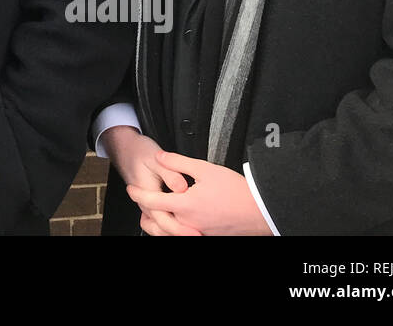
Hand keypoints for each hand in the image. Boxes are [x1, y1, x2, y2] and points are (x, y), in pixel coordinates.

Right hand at [103, 127, 197, 234]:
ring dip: (174, 231)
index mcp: (147, 194)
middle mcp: (146, 203)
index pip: (163, 219)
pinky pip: (160, 223)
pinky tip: (184, 225)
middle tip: (198, 234)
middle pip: (162, 228)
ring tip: (192, 231)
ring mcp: (148, 206)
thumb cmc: (139, 152)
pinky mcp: (152, 205)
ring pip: (160, 228)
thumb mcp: (155, 158)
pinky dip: (171, 227)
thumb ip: (170, 174)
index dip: (180, 228)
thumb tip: (182, 187)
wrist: (126, 148)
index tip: (195, 231)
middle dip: (180, 233)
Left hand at [126, 151, 272, 235]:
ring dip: (159, 225)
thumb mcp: (205, 169)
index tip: (131, 189)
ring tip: (153, 213)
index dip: (138, 194)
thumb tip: (160, 156)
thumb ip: (178, 162)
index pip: (152, 202)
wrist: (261, 210)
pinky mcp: (208, 236)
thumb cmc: (236, 191)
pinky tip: (178, 220)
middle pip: (157, 223)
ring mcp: (199, 233)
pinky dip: (175, 230)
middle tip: (139, 202)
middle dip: (145, 214)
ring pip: (170, 234)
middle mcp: (189, 223)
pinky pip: (185, 236)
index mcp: (185, 206)